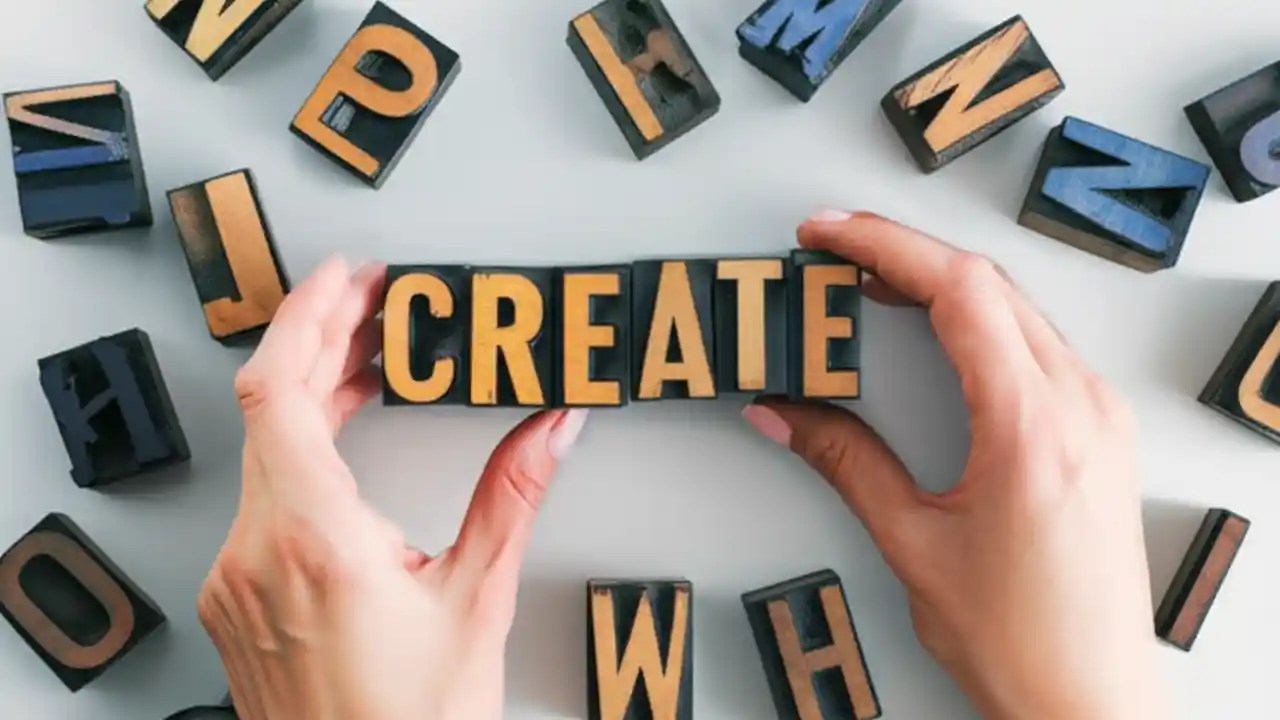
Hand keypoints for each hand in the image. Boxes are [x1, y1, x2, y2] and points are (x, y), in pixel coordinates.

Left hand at [196, 257, 587, 719]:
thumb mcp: (479, 600)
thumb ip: (514, 496)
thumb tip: (552, 427)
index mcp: (315, 544)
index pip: (279, 391)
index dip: (306, 318)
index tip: (345, 280)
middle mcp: (257, 555)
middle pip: (267, 408)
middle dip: (321, 341)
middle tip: (376, 305)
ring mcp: (238, 579)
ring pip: (262, 450)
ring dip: (311, 395)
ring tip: (370, 362)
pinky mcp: (239, 599)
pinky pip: (261, 494)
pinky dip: (300, 448)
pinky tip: (340, 439)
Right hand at [742, 213, 1166, 718]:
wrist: (1092, 700)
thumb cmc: (1021, 640)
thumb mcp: (913, 543)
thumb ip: (844, 462)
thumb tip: (782, 412)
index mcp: (1032, 424)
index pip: (958, 291)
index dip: (883, 246)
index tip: (827, 234)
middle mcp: (1079, 405)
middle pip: (987, 284)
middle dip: (903, 253)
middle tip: (833, 250)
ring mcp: (1098, 416)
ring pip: (1016, 307)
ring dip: (942, 284)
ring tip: (871, 284)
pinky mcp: (1099, 432)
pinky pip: (1037, 344)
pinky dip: (979, 320)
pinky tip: (938, 331)